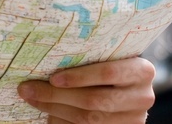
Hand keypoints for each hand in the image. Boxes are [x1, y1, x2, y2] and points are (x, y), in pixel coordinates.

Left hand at [17, 57, 154, 122]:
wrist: (126, 92)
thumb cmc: (111, 67)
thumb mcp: (109, 58)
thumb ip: (91, 56)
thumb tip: (47, 54)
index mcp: (142, 71)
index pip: (109, 73)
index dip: (80, 77)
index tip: (53, 78)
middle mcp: (143, 97)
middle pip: (95, 100)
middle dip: (57, 95)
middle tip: (28, 89)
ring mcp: (134, 119)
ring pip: (88, 119)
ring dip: (55, 109)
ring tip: (32, 98)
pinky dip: (63, 121)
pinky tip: (48, 112)